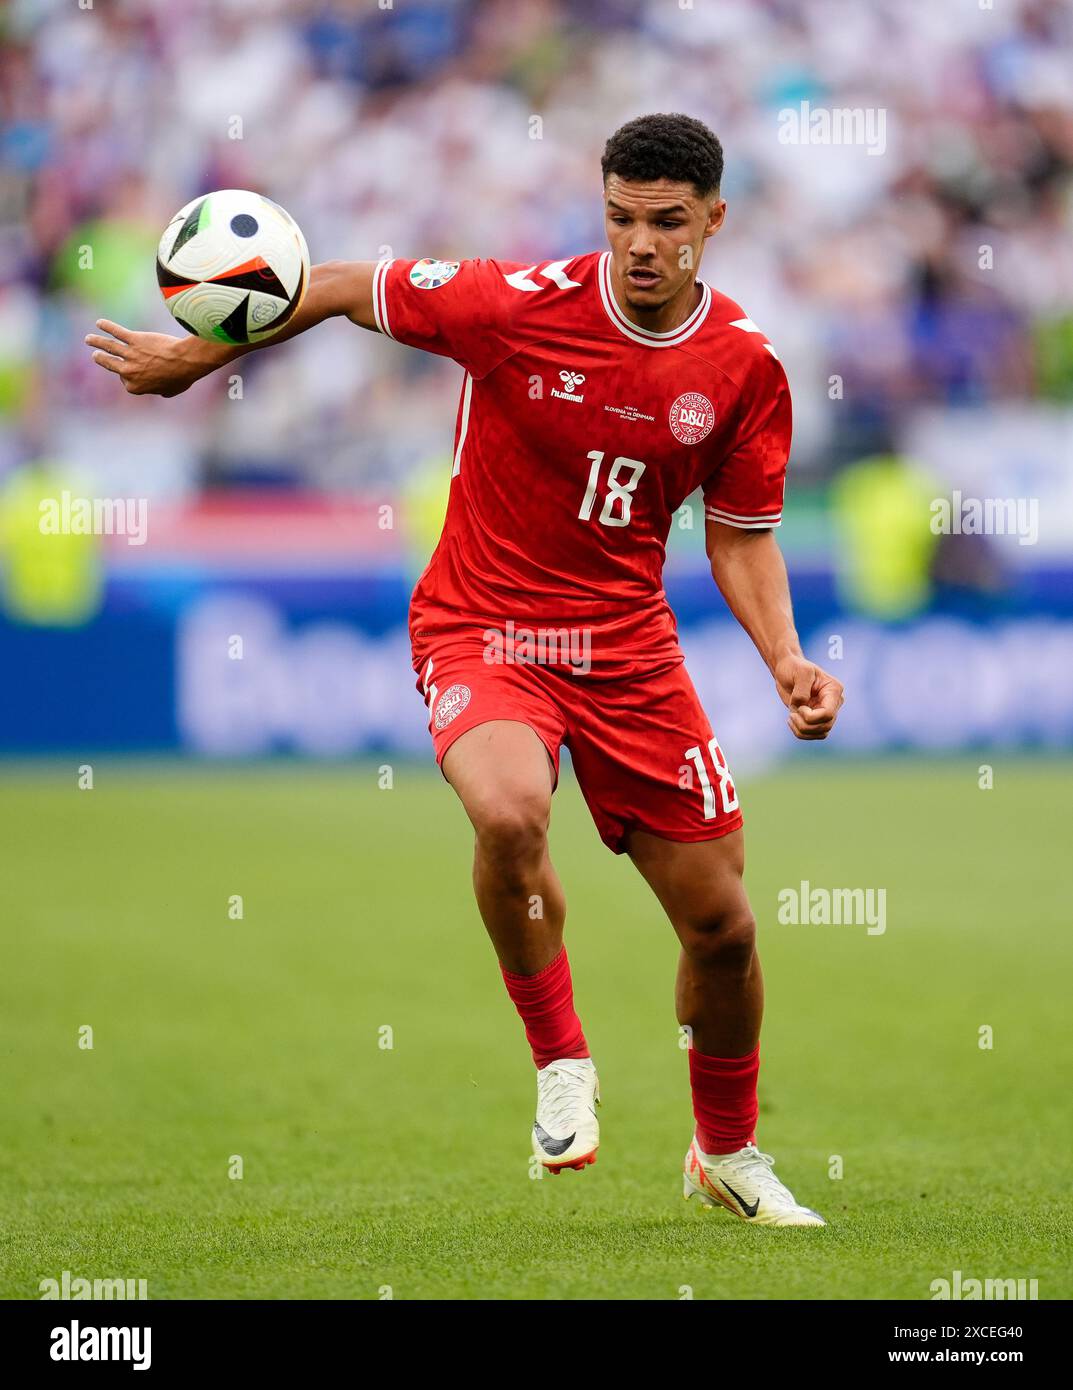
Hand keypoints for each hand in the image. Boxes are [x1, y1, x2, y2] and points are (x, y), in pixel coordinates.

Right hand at [84, 319, 216, 396]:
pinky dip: (107, 326)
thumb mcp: (171, 391)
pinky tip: (100, 323)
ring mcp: (130, 355)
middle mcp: (129, 371)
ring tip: (89, 339)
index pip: (125, 380)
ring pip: (109, 347)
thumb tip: (162, 393)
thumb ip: (161, 392)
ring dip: (96, 342)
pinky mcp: (135, 339)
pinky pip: (117, 332)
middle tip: (95, 355)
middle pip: (110, 364)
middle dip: (101, 359)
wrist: (186, 361)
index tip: (138, 372)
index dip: (130, 376)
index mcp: (134, 387)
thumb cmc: (182, 377)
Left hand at [774, 653, 844, 739]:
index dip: (810, 717)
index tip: (799, 707)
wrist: (787, 670)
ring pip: (821, 733)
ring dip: (802, 731)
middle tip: (792, 714)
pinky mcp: (817, 718)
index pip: (828, 714)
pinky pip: (814, 735)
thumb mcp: (800, 673)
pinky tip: (792, 721)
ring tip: (791, 717)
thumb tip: (802, 707)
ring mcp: (826, 712)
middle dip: (805, 725)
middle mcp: (834, 703)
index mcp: (834, 690)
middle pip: (825, 726)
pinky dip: (801, 733)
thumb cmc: (794, 667)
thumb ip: (802, 691)